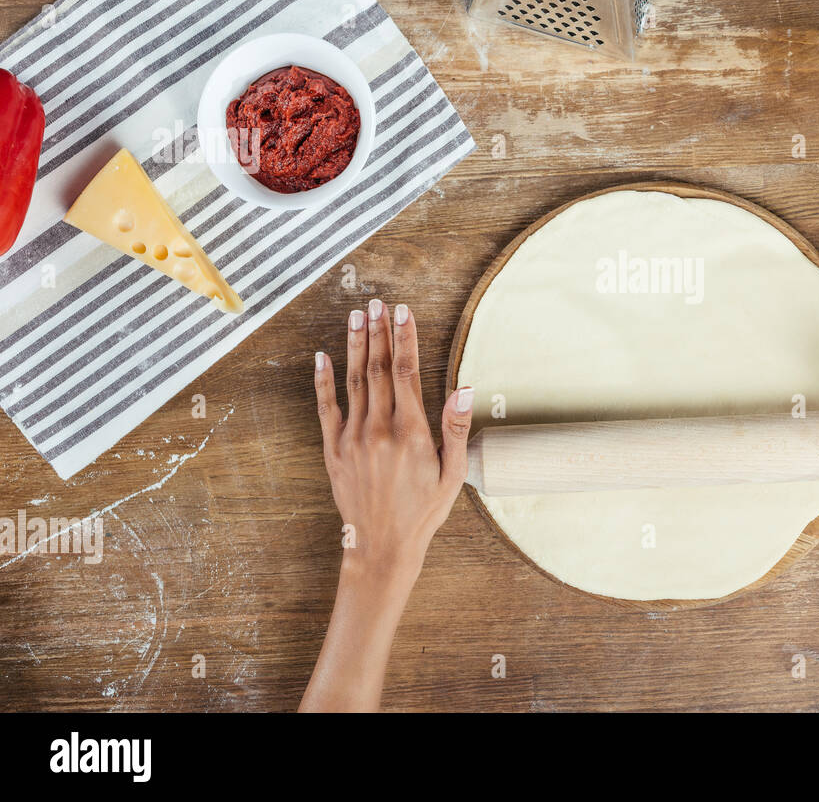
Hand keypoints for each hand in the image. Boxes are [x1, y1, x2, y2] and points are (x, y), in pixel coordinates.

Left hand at [313, 298, 473, 585]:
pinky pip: (327, 408)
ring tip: (357, 317)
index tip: (403, 312)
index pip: (407, 373)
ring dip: (357, 346)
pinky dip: (324, 380)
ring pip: (354, 382)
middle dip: (379, 333)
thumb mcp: (452, 475)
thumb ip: (456, 430)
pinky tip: (324, 356)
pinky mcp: (334, 451)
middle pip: (379, 370)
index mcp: (410, 433)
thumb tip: (464, 390)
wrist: (382, 547)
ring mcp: (353, 439)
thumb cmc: (423, 512)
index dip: (405, 339)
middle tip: (378, 303)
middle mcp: (378, 431)